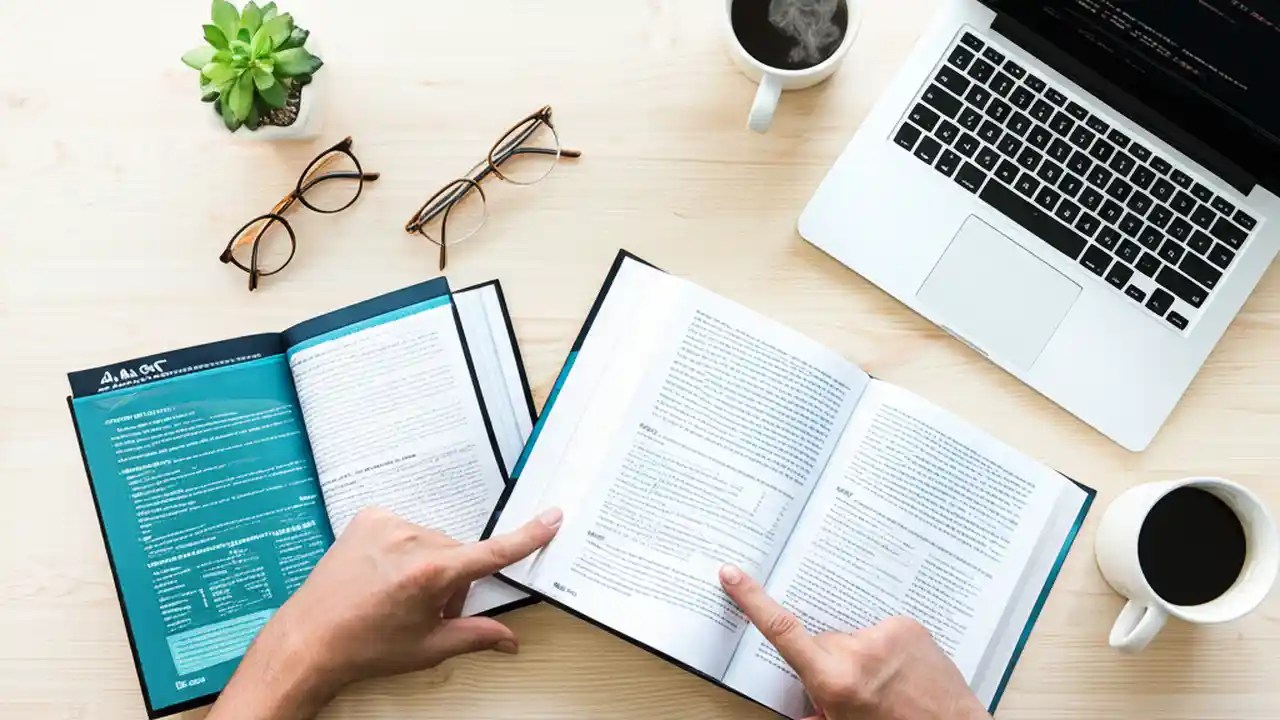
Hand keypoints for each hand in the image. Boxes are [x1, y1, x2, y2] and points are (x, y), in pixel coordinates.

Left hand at [208, 506, 561, 719]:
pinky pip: (404, 529)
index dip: (528, 537)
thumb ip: (477, 636)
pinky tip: (383, 574)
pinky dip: (402, 549)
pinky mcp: (368, 518)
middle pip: (458, 555)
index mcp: (430, 574)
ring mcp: (386, 526)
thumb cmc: (364, 646)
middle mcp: (410, 542)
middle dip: (452, 581)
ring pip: (432, 541)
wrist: (310, 639)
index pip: (493, 553)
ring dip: (427, 564)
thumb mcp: (429, 647)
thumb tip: (509, 639)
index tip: (551, 517)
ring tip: (397, 594)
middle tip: (425, 610)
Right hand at [719, 564, 989, 719]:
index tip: (732, 575)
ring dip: (862, 656)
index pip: (782, 631)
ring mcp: (885, 634)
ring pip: (854, 637)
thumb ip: (816, 708)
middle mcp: (857, 652)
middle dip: (829, 660)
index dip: (752, 600)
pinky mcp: (908, 626)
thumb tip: (800, 704)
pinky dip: (886, 649)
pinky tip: (903, 673)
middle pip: (822, 640)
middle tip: (855, 691)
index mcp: (833, 679)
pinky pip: (882, 631)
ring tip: (887, 686)